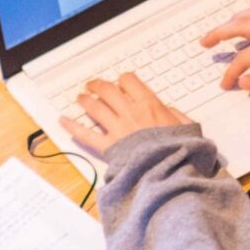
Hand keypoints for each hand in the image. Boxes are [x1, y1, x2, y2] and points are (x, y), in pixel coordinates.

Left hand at [59, 72, 189, 157]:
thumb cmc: (179, 150)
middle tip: (93, 85)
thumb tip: (169, 111)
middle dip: (98, 85)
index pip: (129, 81)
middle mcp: (130, 112)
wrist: (168, 169)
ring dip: (85, 100)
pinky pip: (86, 134)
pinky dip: (72, 126)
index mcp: (149, 104)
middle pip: (108, 90)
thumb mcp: (186, 126)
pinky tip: (63, 120)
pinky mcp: (109, 146)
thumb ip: (176, 115)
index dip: (123, 80)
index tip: (121, 84)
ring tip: (80, 97)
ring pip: (95, 107)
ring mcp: (117, 129)